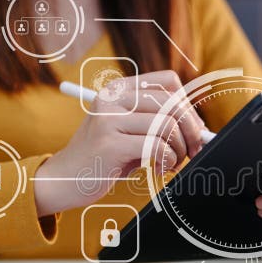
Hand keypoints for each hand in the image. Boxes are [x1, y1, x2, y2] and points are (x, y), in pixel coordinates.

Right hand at [34, 70, 204, 216]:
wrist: (62, 180)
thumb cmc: (103, 159)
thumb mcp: (128, 132)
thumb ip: (156, 124)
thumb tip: (200, 130)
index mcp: (118, 89)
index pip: (169, 82)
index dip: (188, 105)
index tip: (194, 128)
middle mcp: (112, 98)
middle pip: (172, 103)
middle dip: (192, 130)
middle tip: (193, 150)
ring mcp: (108, 119)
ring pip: (167, 125)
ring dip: (178, 149)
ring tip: (170, 162)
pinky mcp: (109, 143)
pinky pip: (156, 147)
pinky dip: (167, 160)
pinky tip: (158, 169)